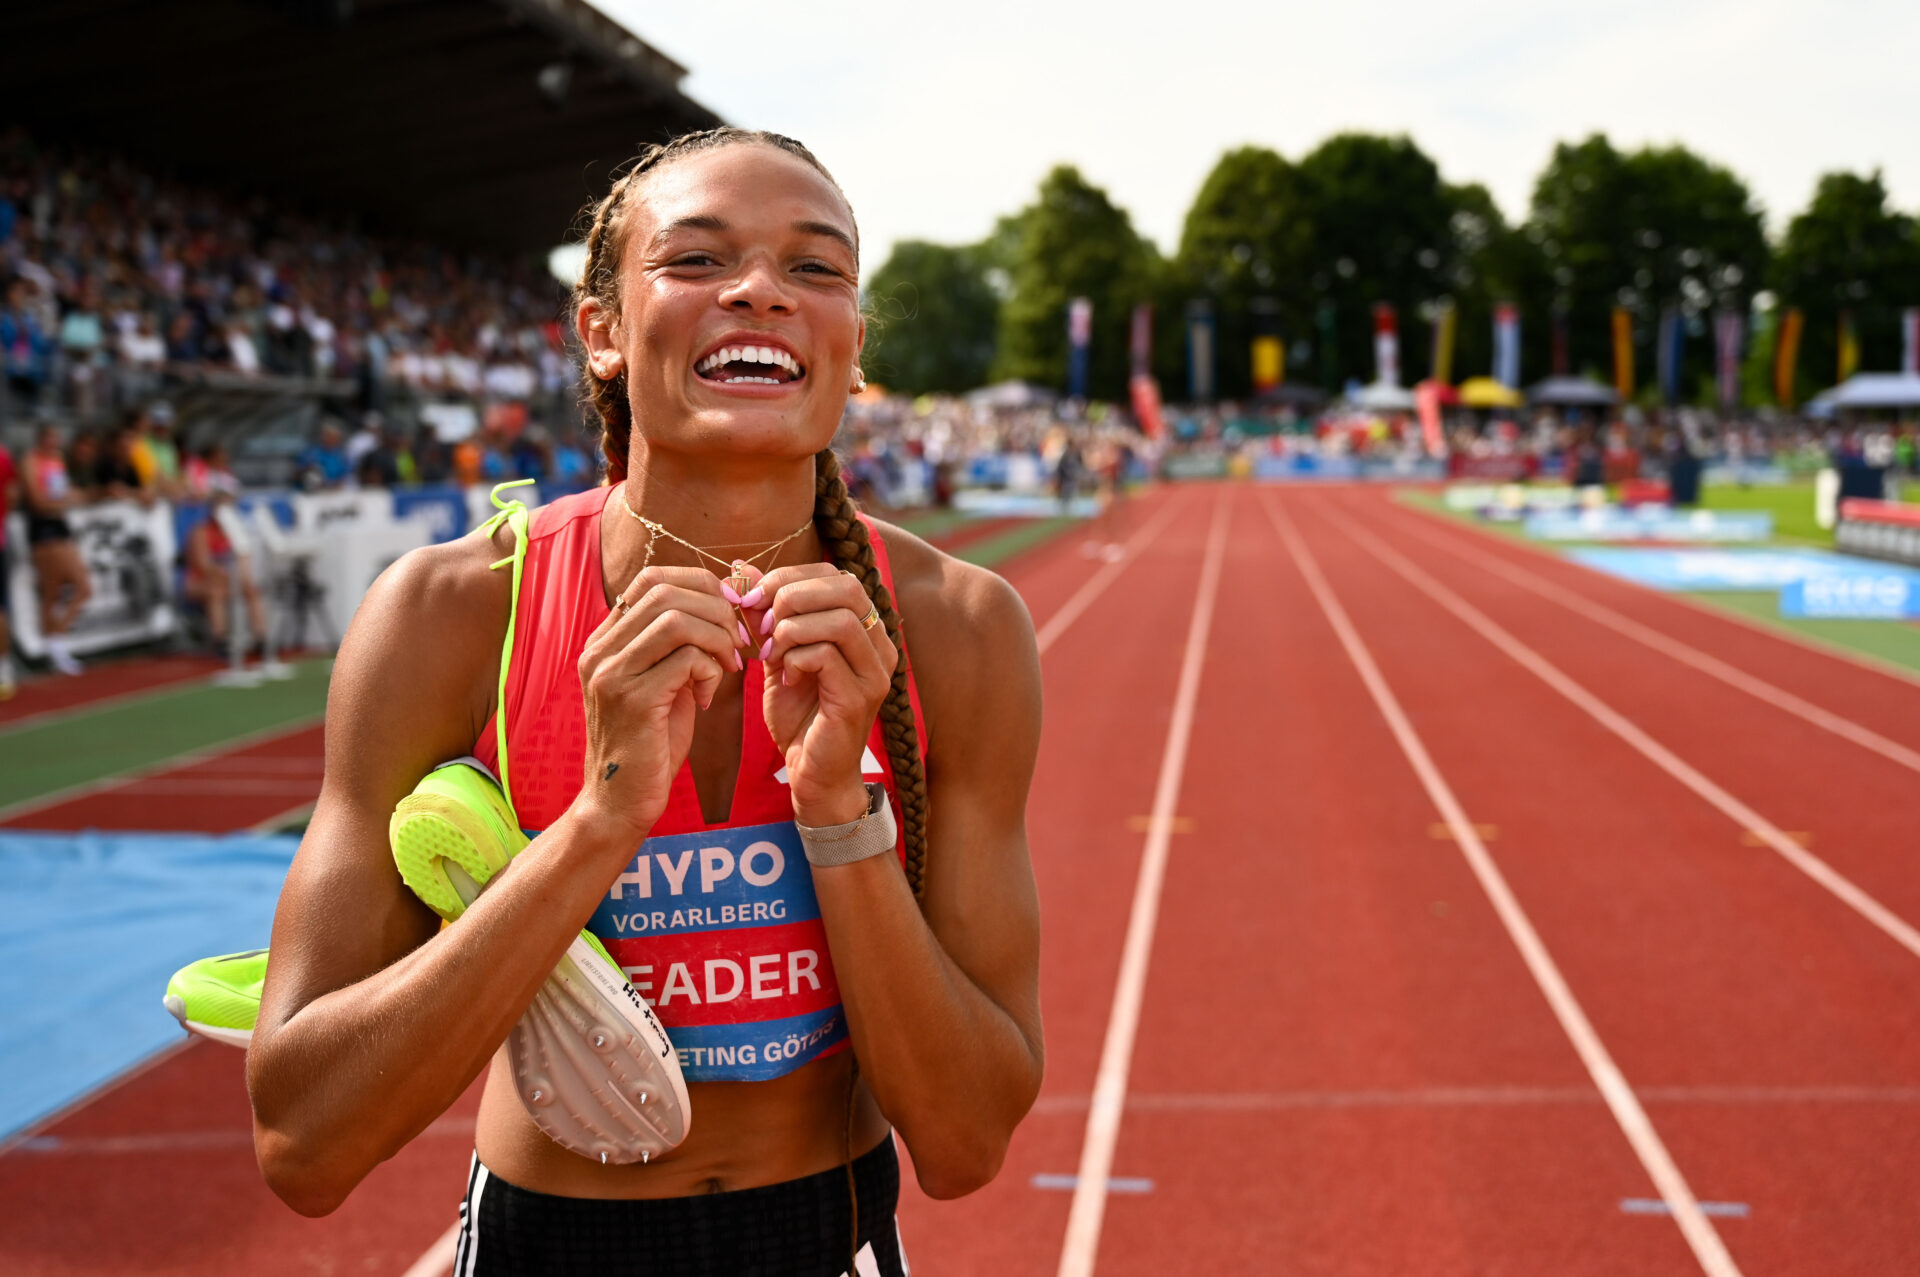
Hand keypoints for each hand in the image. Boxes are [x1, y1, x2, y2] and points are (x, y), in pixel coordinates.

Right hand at [571, 567, 742, 840]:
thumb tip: (724, 597)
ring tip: (727, 668)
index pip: (652, 579)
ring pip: (677, 619)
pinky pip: (685, 659)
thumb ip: (682, 644)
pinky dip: (709, 671)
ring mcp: (610, 673)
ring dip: (717, 639)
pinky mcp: (631, 700)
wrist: (620, 802)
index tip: (730, 612)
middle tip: (737, 643)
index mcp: (604, 640)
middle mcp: (599, 650)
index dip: (700, 585)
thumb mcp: (665, 682)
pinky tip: (707, 698)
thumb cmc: (651, 742)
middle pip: (665, 591)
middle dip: (715, 610)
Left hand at [736, 563, 896, 824]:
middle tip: (759, 619)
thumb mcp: (779, 656)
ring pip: (839, 619)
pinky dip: (796, 657)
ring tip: (771, 651)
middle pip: (846, 588)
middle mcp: (881, 646)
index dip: (792, 576)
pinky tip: (785, 677)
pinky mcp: (860, 698)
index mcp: (866, 630)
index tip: (753, 596)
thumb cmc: (798, 716)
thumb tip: (743, 572)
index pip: (837, 575)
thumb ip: (768, 616)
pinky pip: (827, 655)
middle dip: (792, 595)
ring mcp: (876, 673)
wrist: (811, 776)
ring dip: (792, 629)